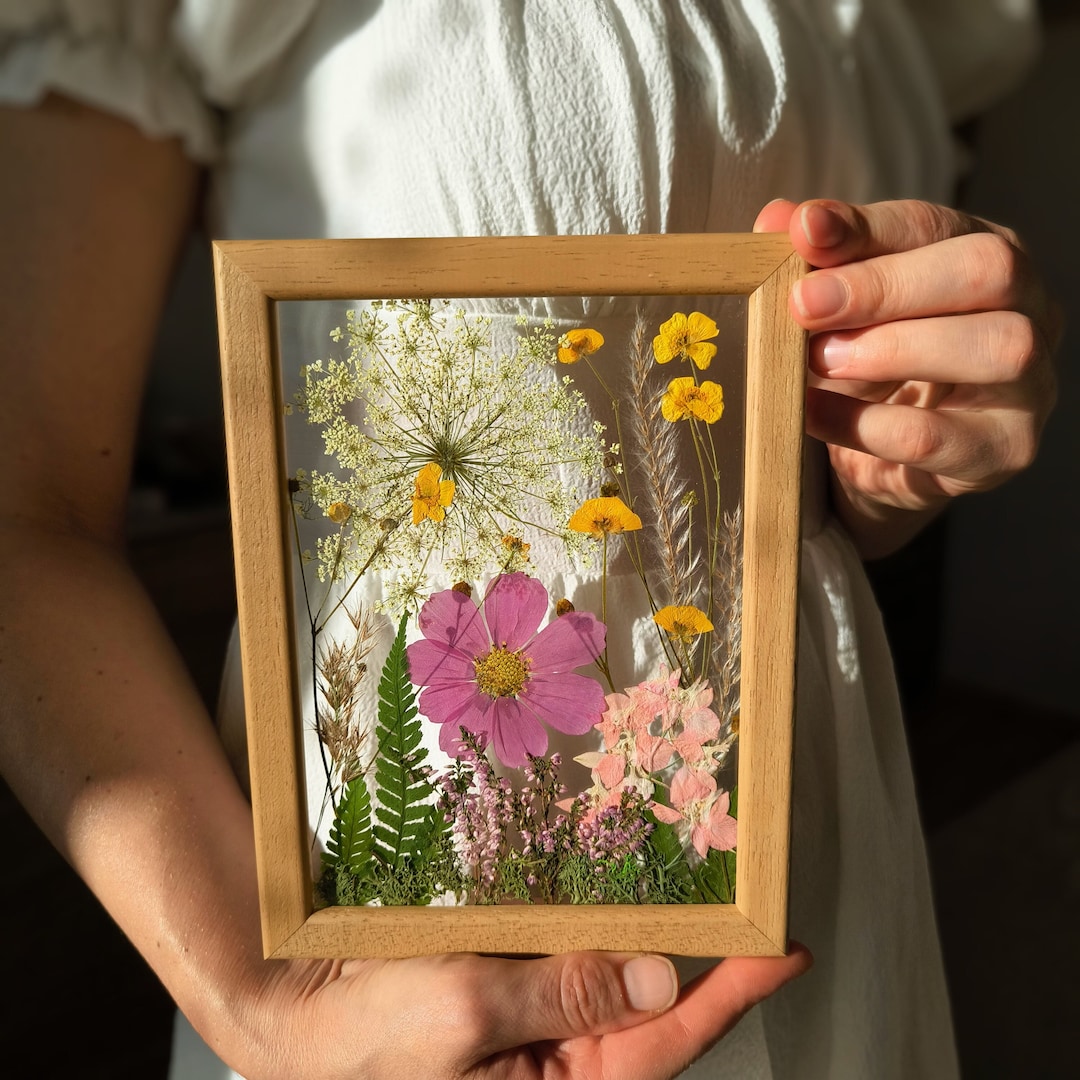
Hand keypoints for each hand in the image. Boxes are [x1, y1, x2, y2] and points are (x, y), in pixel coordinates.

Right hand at [234, 945, 811, 1078]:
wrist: (289, 1009)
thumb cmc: (363, 1037)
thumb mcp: (467, 1015)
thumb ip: (565, 996)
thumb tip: (661, 976)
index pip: (664, 1045)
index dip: (730, 996)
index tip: (784, 951)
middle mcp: (553, 1068)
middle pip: (647, 1012)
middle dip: (696, 961)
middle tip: (743, 904)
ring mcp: (531, 1030)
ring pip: (609, 981)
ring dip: (642, 938)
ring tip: (690, 892)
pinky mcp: (507, 993)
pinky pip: (564, 962)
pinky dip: (590, 929)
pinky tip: (608, 896)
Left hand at [754, 198, 1059, 557]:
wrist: (890, 460)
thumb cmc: (876, 368)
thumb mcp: (844, 310)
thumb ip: (816, 264)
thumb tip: (776, 219)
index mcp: (987, 253)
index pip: (935, 224)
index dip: (866, 227)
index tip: (804, 232)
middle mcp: (1028, 308)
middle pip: (986, 271)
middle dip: (885, 285)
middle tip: (805, 305)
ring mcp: (1029, 383)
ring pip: (996, 347)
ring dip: (895, 349)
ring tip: (820, 358)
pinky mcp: (1004, 450)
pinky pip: (941, 436)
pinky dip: (867, 424)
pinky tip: (813, 413)